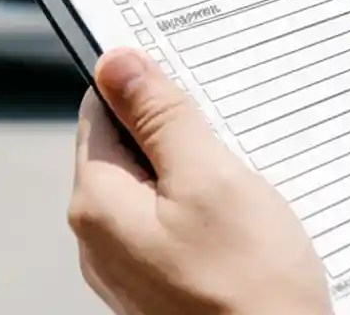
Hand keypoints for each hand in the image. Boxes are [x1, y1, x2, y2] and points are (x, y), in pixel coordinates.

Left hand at [69, 48, 332, 314]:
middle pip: (126, 149)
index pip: (100, 111)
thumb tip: (116, 61)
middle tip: (228, 136)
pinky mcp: (160, 288)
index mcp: (97, 204)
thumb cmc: (252, 287)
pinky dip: (202, 212)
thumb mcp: (211, 180)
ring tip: (242, 184)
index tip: (190, 82)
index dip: (144, 86)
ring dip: (195, 173)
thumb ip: (161, 116)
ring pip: (153, 188)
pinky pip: (171, 227)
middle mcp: (98, 240)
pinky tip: (241, 223)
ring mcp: (129, 269)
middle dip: (176, 132)